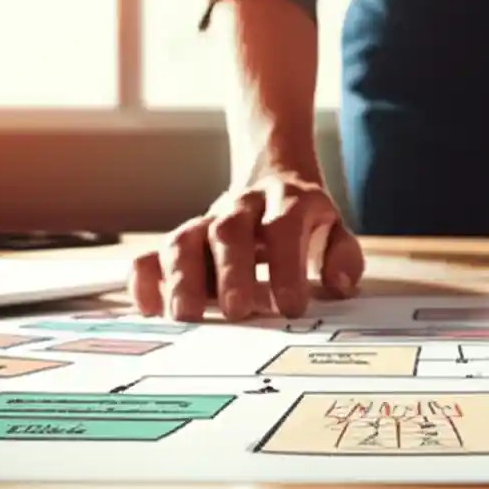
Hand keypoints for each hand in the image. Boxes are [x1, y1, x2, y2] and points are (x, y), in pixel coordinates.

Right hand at [127, 173, 364, 321]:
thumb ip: (342, 257)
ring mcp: (206, 222)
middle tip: (237, 312)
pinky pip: (151, 254)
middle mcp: (242, 208)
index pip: (284, 227)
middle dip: (231, 270)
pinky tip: (148, 309)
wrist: (271, 172)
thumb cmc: (304, 219)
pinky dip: (145, 280)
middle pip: (229, 229)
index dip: (286, 266)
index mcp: (287, 203)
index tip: (292, 307)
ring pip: (184, 238)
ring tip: (186, 316)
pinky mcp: (181, 239)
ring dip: (181, 276)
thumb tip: (339, 285)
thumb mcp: (334, 229)